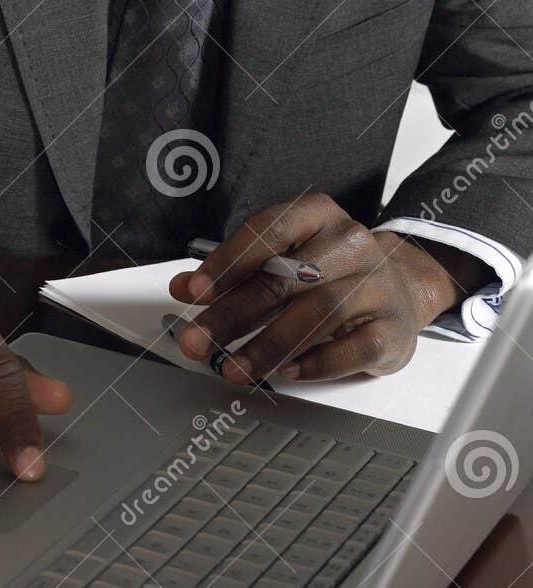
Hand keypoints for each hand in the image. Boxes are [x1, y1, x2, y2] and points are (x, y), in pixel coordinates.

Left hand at [168, 194, 487, 383]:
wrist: (404, 284)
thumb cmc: (330, 269)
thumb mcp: (283, 257)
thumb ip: (234, 272)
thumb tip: (184, 288)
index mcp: (317, 215)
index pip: (267, 231)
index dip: (227, 263)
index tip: (193, 292)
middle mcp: (350, 243)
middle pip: (284, 279)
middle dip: (232, 313)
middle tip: (196, 340)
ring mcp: (377, 285)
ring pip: (318, 314)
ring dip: (267, 345)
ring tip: (232, 367)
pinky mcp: (394, 327)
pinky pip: (353, 349)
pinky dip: (315, 364)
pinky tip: (285, 372)